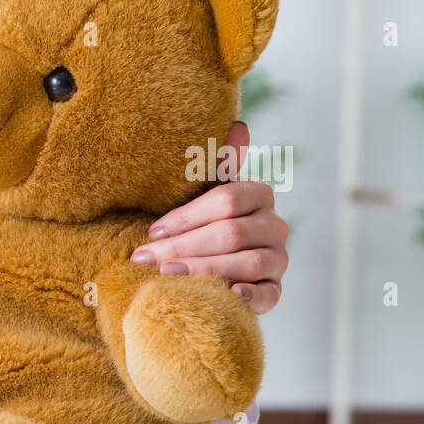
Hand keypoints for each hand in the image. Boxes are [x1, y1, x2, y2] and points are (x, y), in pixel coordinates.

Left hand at [129, 121, 288, 313]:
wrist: (199, 263)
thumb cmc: (196, 222)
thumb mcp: (199, 193)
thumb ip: (216, 164)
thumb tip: (239, 126)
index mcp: (258, 194)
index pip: (227, 200)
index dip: (187, 215)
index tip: (153, 230)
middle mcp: (274, 225)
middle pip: (232, 233)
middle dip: (184, 246)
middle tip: (145, 257)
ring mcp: (277, 259)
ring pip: (249, 263)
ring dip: (205, 269)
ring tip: (167, 274)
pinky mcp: (274, 290)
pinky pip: (270, 294)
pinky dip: (250, 296)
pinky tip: (226, 296)